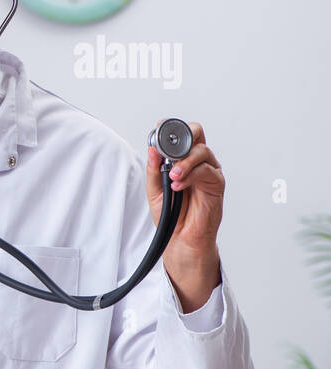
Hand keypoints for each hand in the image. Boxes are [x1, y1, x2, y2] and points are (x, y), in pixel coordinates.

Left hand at [146, 119, 223, 308]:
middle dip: (182, 139)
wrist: (180, 240)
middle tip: (168, 153)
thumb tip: (152, 149)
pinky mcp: (216, 185)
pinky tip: (179, 185)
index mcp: (183, 160)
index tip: (158, 128)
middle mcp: (198, 162)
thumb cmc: (170, 214)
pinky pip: (207, 171)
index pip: (182, 136)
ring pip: (202, 151)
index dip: (171, 129)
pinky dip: (192, 174)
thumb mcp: (154, 189)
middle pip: (197, 135)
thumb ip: (154, 169)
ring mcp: (209, 172)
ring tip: (172, 176)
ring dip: (184, 161)